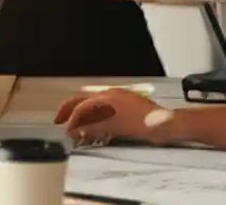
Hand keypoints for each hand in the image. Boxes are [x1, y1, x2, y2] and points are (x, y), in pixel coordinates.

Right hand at [54, 89, 173, 144]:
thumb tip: (77, 129)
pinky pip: (103, 108)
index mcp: (107, 97)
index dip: (72, 119)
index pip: (82, 106)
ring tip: (76, 127)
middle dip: (70, 110)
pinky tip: (94, 126)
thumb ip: (94, 127)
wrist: (166, 124)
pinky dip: (94, 116)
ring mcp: (118, 98)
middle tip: (60, 120)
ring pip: (93, 104)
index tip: (66, 130)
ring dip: (82, 114)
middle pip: (84, 99)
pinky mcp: (125, 105)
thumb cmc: (144, 124)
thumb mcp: (116, 128)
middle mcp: (111, 94)